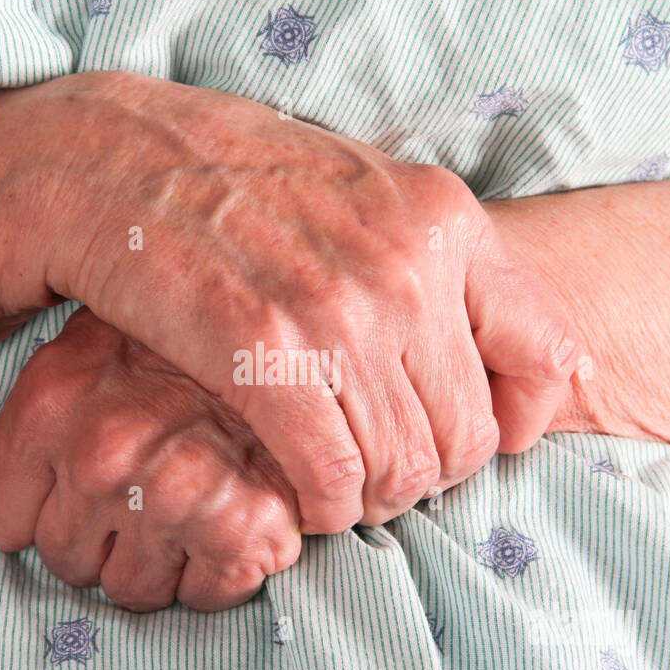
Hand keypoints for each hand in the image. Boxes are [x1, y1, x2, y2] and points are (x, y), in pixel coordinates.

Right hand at [0, 71, 578, 532]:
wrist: (121, 159)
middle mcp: (409, 267)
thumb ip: (436, 261)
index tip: (487, 439)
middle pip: (469, 436)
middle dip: (428, 477)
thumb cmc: (244, 182)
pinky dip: (327, 509)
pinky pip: (335, 477)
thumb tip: (497, 353)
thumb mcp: (369, 193)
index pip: (549, 354)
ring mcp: (340, 311)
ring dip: (374, 502)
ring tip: (343, 493)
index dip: (524, 421)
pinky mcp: (265, 354)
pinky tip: (306, 500)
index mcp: (445, 221)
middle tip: (386, 478)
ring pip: (405, 470)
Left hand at [0, 307, 300, 612]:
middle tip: (147, 486)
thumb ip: (37, 421)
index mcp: (51, 406)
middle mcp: (102, 456)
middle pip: (65, 560)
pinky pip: (204, 598)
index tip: (71, 491)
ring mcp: (172, 498)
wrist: (296, 335)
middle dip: (102, 537)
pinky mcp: (241, 533)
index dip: (36, 512)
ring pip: (131, 590)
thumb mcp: (88, 348)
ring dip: (159, 561)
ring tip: (190, 502)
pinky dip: (220, 573)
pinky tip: (229, 520)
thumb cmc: (188, 341)